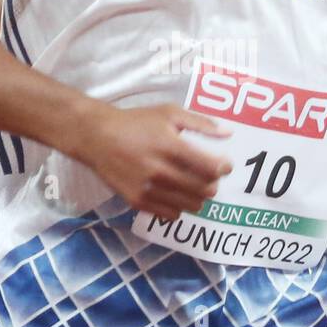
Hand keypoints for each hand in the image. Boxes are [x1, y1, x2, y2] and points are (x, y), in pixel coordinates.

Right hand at [78, 102, 232, 219]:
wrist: (97, 137)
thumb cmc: (136, 122)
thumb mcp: (169, 113)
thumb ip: (201, 123)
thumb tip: (229, 133)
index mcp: (170, 147)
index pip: (210, 168)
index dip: (224, 168)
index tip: (225, 165)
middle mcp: (160, 171)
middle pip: (204, 190)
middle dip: (214, 183)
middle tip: (209, 175)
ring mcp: (148, 190)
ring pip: (191, 204)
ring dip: (199, 196)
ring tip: (194, 184)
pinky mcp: (137, 202)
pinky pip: (171, 213)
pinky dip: (180, 206)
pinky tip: (176, 193)